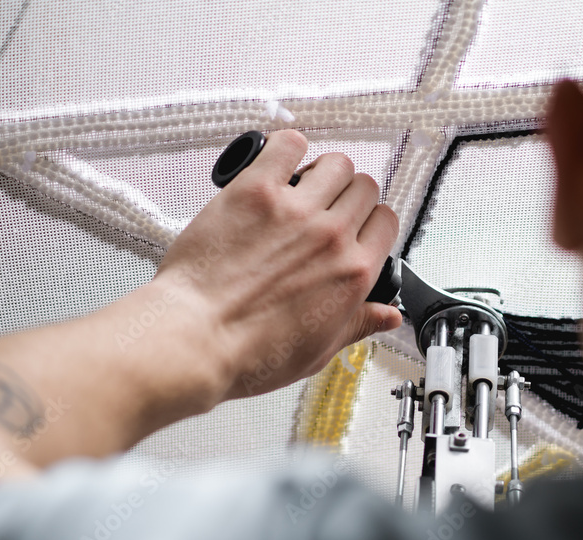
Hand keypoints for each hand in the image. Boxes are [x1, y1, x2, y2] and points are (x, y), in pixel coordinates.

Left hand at [156, 130, 401, 399]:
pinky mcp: (255, 191)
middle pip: (364, 188)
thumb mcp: (319, 351)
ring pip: (336, 163)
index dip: (371, 222)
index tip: (354, 226)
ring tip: (301, 186)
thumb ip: (358, 324)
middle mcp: (332, 236)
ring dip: (323, 171)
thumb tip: (387, 315)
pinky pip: (287, 145)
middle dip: (348, 195)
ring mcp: (295, 210)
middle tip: (324, 208)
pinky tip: (276, 162)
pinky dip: (286, 148)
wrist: (195, 339)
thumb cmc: (248, 351)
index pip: (386, 223)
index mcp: (354, 274)